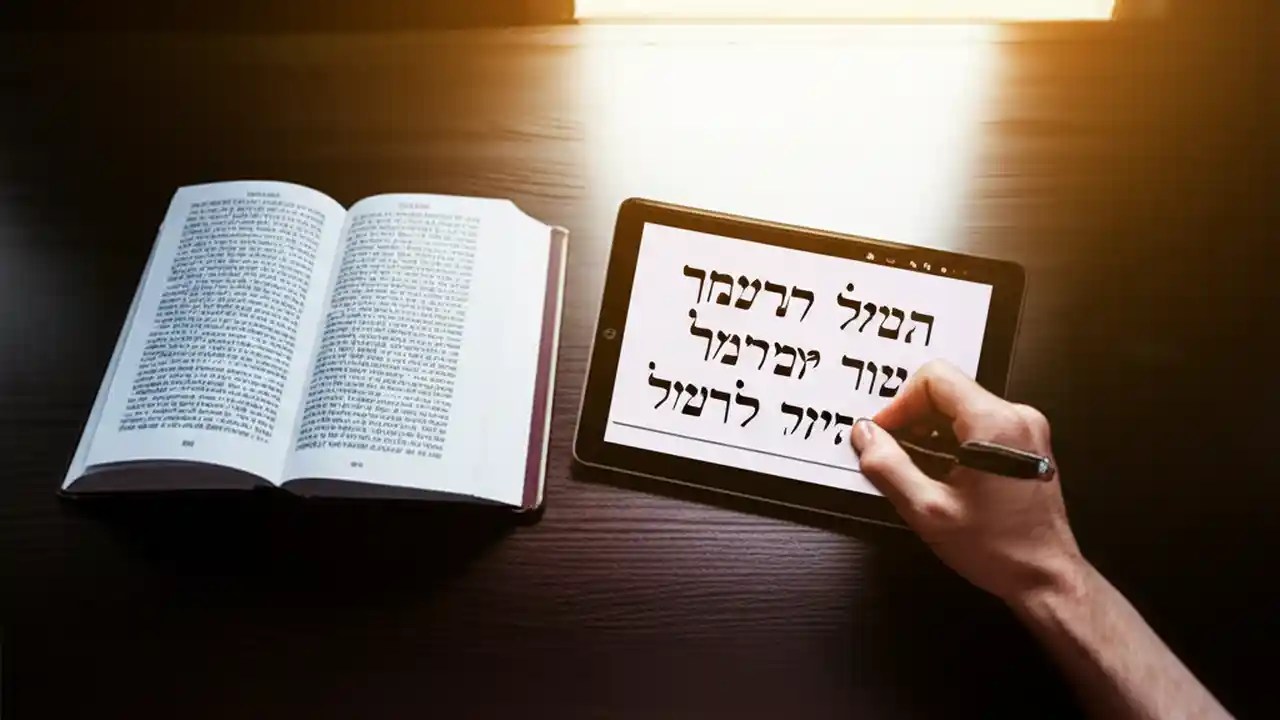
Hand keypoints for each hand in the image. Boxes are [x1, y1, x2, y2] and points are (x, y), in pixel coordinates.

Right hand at [850, 360, 1085, 604]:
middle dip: (913, 420)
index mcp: (995, 424)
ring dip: (931, 432)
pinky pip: (978, 424)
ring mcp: (1026, 429)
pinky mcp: (1026, 443)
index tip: (884, 432)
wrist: (1046, 577)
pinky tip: (944, 475)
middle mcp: (1016, 418)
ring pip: (960, 407)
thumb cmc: (1001, 549)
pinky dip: (952, 441)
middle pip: (947, 390)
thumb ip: (889, 467)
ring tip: (920, 471)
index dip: (900, 403)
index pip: (935, 378)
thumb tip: (865, 436)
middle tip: (895, 455)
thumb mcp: (929, 511)